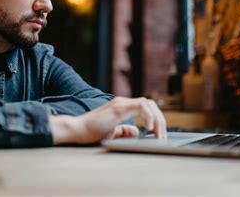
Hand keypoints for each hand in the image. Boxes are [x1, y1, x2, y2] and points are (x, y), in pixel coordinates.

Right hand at [49, 97, 166, 144]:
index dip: (156, 120)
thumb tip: (136, 132)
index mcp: (122, 107)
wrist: (77, 129)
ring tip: (157, 134)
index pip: (146, 107)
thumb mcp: (112, 133)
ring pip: (148, 104)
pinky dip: (148, 116)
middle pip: (151, 104)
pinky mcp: (119, 108)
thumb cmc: (91, 132)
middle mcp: (123, 102)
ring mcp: (121, 103)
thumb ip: (124, 132)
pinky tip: (147, 128)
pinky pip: (141, 106)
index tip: (158, 134)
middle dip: (160, 120)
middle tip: (161, 136)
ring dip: (156, 119)